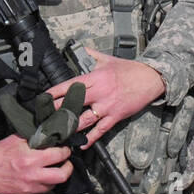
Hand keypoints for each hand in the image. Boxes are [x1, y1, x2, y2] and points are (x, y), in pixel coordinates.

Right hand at [0, 135, 72, 193]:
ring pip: (54, 185)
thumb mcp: (16, 139)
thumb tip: (51, 133)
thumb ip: (35, 138)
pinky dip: (45, 183)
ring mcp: (28, 187)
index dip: (65, 150)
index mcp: (30, 159)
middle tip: (66, 161)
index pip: (59, 155)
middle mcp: (31, 175)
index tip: (65, 148)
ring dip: (57, 176)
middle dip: (68, 167)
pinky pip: (42, 191)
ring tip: (55, 168)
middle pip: (62, 175)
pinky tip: (43, 176)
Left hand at [44, 48, 166, 146]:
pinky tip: (81, 144)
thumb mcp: (109, 59)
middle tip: (43, 120)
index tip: (42, 100)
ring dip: (69, 128)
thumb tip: (81, 49)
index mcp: (95, 77)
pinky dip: (90, 138)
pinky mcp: (116, 116)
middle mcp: (99, 92)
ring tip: (56, 134)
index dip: (53, 94)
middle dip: (56, 112)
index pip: (69, 86)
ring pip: (83, 120)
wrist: (151, 79)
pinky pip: (101, 130)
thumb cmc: (131, 70)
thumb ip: (92, 56)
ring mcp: (107, 106)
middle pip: (72, 104)